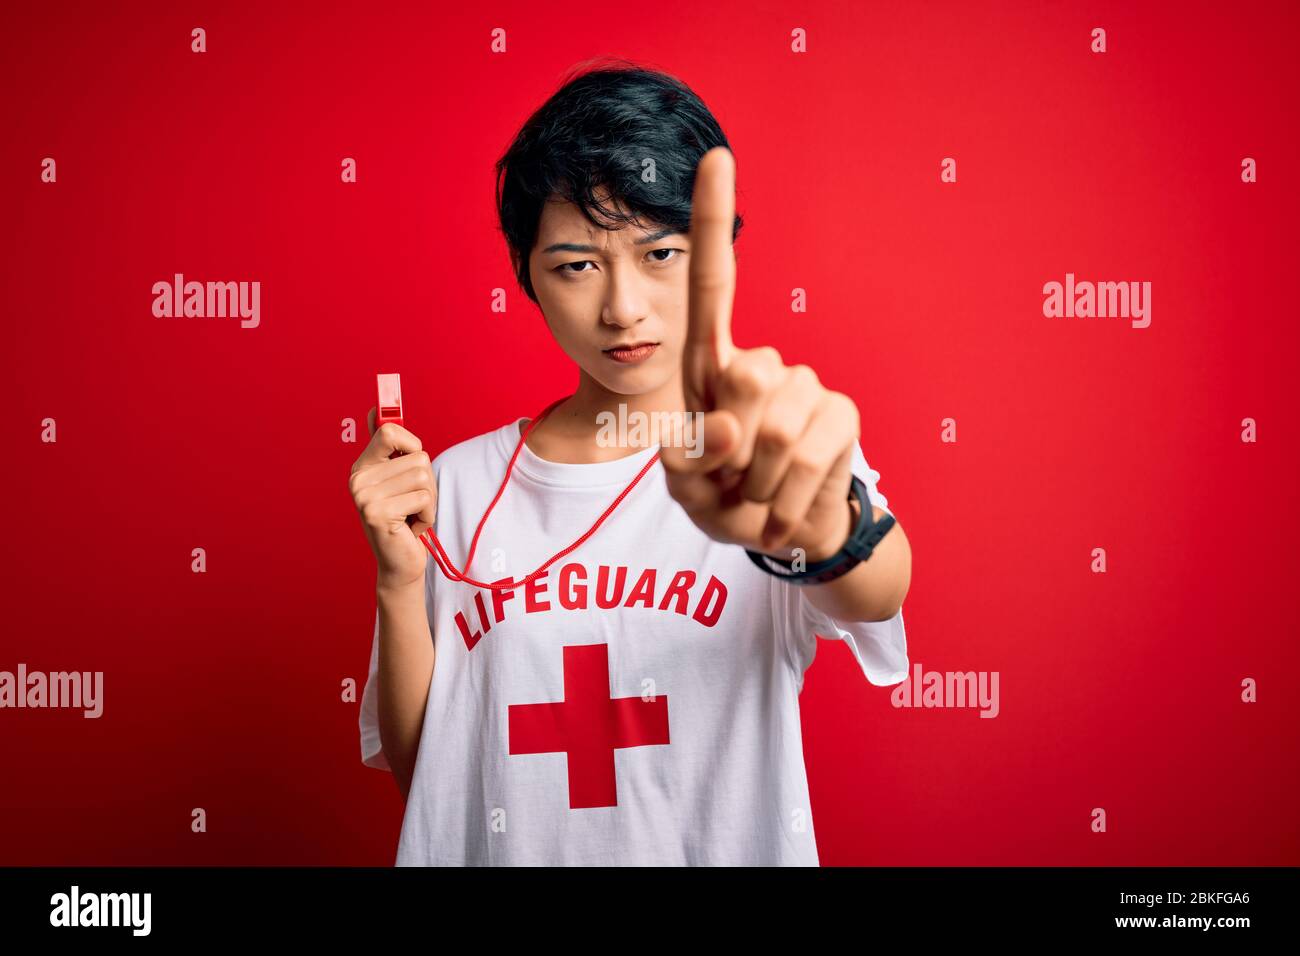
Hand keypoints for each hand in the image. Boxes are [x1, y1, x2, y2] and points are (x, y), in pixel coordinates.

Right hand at [349, 407, 437, 591]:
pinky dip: (427, 515)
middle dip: (427, 482)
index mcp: (362, 467)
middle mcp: (358, 479)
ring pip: (423, 477)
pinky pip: (424, 498)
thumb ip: (387, 447)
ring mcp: (364, 496)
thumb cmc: (404, 519)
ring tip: (412, 515)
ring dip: (429, 500)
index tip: (412, 459)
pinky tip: (411, 528)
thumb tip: (376, 410)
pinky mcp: (378, 513)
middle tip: (412, 503)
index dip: (412, 443)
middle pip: (418, 457)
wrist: (400, 563)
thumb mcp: (397, 480)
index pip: (389, 431)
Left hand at [661, 147, 861, 562]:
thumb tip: (725, 430)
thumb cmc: (723, 498)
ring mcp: (806, 385)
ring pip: (777, 431)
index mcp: (709, 367)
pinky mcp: (840, 413)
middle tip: (731, 478)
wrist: (786, 534)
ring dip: (757, 485)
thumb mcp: (688, 488)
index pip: (711, 288)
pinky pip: (810, 458)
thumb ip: (690, 461)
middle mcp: (760, 363)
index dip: (714, 224)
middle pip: (747, 375)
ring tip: (756, 494)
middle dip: (731, 448)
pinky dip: (787, 500)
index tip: (716, 155)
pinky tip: (784, 509)